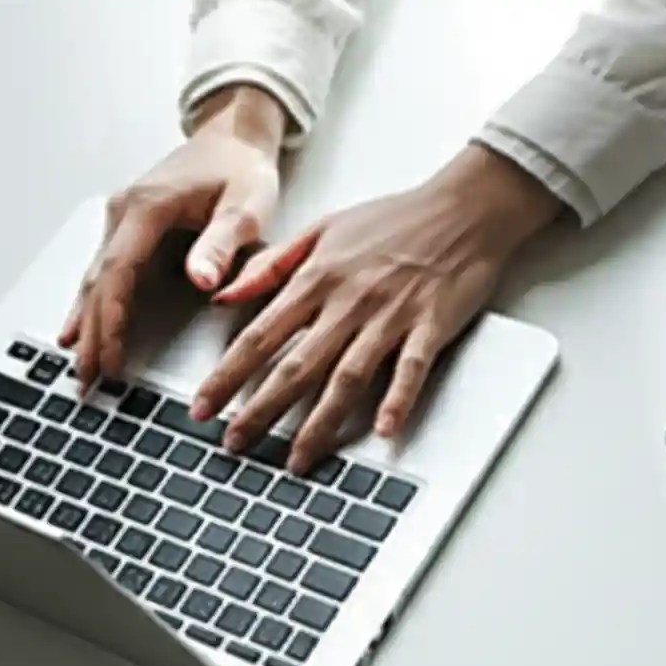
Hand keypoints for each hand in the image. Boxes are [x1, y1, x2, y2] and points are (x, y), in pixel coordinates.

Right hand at [61, 85, 286, 387]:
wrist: (234, 136)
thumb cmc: (242, 168)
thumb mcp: (247, 205)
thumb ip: (222, 242)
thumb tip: (200, 279)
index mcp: (149, 207)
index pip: (119, 272)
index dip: (113, 319)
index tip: (112, 357)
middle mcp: (125, 212)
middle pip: (99, 282)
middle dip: (92, 333)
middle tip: (86, 379)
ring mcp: (123, 218)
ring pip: (96, 278)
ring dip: (87, 323)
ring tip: (78, 365)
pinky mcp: (130, 226)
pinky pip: (105, 270)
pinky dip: (93, 302)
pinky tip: (79, 328)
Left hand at [191, 144, 562, 471]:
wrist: (463, 206)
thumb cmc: (394, 219)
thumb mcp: (322, 230)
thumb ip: (271, 265)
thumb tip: (223, 294)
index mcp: (317, 277)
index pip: (260, 334)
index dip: (227, 374)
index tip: (202, 406)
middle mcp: (348, 300)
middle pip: (296, 364)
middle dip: (260, 409)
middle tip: (234, 443)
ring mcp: (390, 315)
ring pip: (347, 376)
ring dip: (319, 422)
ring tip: (297, 459)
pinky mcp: (431, 324)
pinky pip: (411, 368)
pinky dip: (397, 399)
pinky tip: (382, 430)